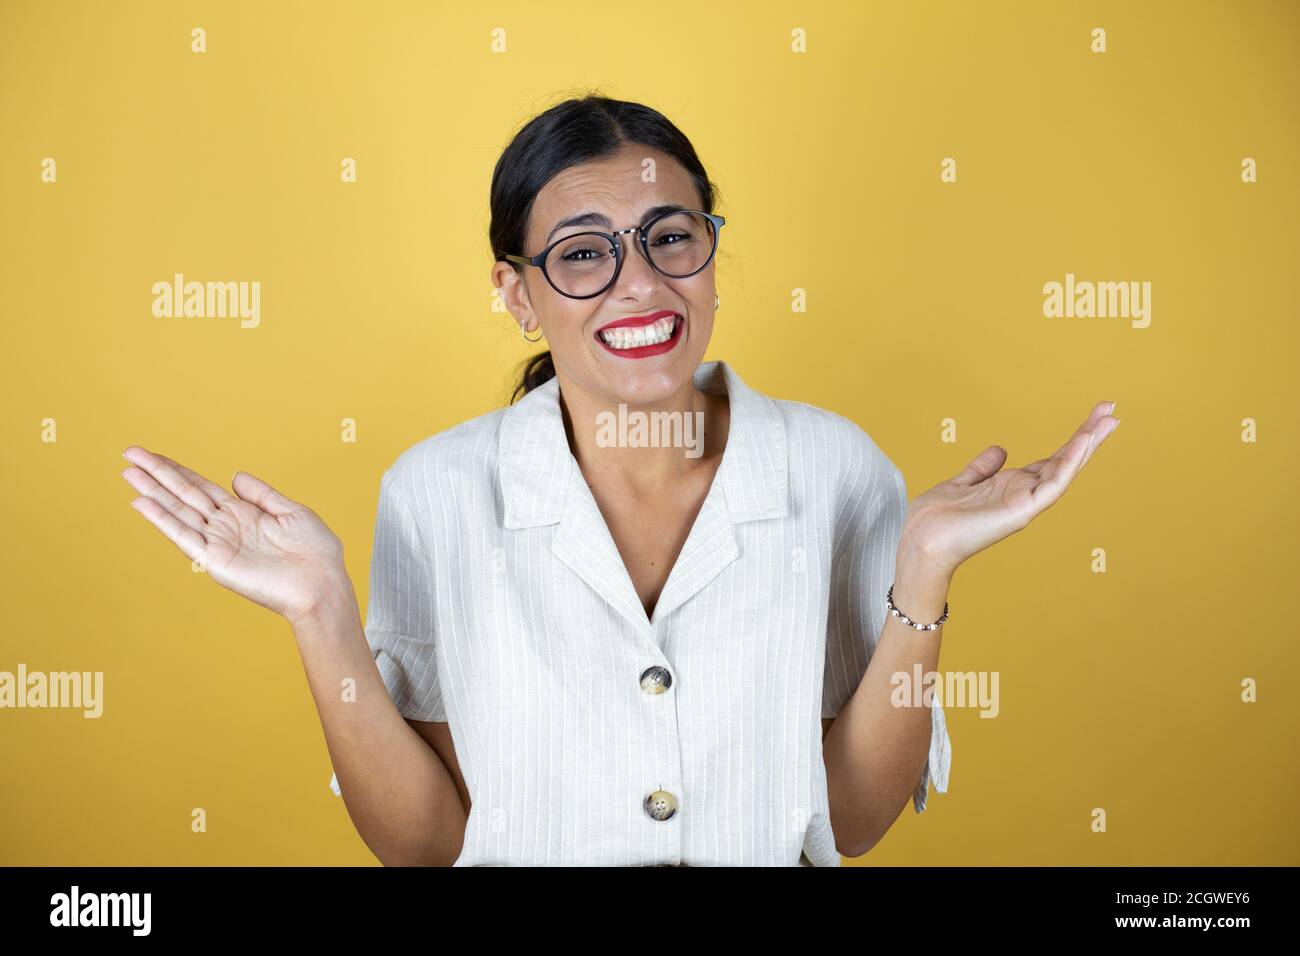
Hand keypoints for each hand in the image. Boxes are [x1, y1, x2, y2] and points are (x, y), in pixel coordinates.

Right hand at [121, 445, 352, 624]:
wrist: (322, 585)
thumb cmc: (315, 553)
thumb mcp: (292, 512)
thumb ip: (262, 494)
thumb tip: (235, 475)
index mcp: (243, 513)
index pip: (201, 487)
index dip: (177, 471)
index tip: (153, 455)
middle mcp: (225, 526)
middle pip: (183, 494)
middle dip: (157, 473)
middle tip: (130, 452)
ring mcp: (218, 543)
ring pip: (178, 511)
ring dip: (152, 491)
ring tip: (128, 471)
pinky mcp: (215, 561)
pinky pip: (184, 536)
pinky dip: (162, 520)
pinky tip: (142, 503)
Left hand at [900, 401, 1119, 577]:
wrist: (921, 542)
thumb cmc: (935, 519)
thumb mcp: (962, 483)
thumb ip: (982, 468)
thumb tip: (1001, 450)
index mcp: (1012, 487)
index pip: (1051, 459)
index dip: (1072, 439)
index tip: (1092, 416)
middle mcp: (1023, 494)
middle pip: (1064, 460)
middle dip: (1088, 435)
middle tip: (1111, 410)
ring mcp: (1025, 503)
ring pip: (1065, 470)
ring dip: (1087, 445)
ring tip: (1108, 420)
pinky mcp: (1021, 511)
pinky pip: (1051, 485)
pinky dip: (1069, 463)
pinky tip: (1083, 442)